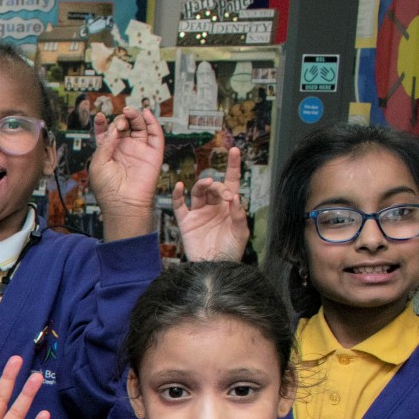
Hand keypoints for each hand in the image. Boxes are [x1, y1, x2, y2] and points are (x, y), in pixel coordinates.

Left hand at [89, 107, 163, 235]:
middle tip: (118, 124)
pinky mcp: (153, 153)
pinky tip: (146, 113)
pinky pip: (155, 134)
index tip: (100, 116)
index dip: (104, 123)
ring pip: (139, 126)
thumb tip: (114, 128)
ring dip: (135, 116)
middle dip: (120, 119)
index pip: (107, 132)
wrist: (123, 204)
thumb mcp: (98, 163)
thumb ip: (105, 143)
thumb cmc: (107, 189)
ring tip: (129, 112)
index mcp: (109, 152)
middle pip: (124, 125)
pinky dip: (152, 121)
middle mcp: (124, 149)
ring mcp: (139, 150)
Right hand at [174, 146, 248, 261]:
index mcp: (229, 206)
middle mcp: (213, 207)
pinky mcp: (186, 222)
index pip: (231, 182)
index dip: (233, 166)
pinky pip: (179, 205)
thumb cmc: (230, 251)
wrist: (214, 268)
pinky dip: (177, 195)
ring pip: (198, 192)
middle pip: (214, 186)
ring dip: (203, 185)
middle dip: (219, 187)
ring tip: (207, 185)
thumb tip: (234, 196)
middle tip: (225, 196)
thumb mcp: (240, 232)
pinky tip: (180, 186)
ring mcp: (199, 213)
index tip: (235, 150)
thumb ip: (238, 214)